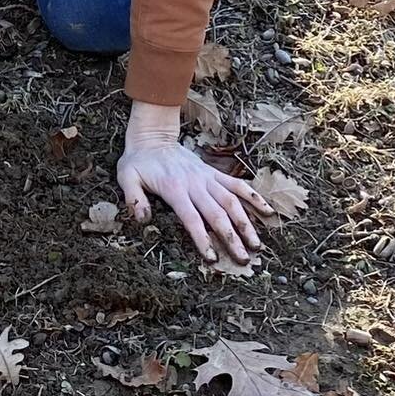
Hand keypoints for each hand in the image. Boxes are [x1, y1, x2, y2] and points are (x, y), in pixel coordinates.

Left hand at [117, 101, 268, 263]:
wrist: (153, 136)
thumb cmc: (138, 160)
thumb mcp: (126, 177)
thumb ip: (133, 198)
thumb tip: (143, 221)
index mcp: (174, 189)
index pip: (191, 218)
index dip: (202, 238)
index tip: (212, 258)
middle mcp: (195, 184)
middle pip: (217, 214)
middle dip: (232, 238)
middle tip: (244, 259)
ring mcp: (207, 178)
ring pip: (231, 201)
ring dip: (246, 222)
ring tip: (258, 243)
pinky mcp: (213, 173)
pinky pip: (236, 184)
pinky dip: (253, 196)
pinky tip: (267, 210)